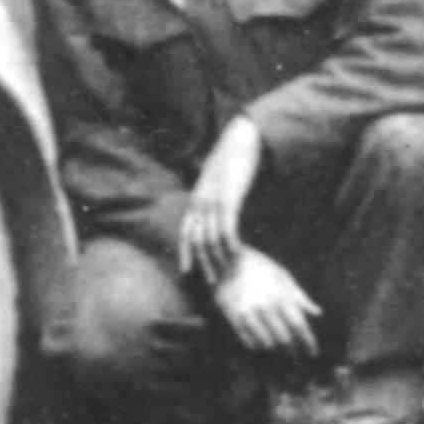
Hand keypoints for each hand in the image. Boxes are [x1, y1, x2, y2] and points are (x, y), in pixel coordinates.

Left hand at [180, 116, 263, 285]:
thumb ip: (213, 202)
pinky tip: (236, 253)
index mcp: (195, 201)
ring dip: (220, 258)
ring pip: (211, 238)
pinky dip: (230, 243)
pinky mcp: (228, 199)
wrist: (239, 142)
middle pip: (197, 241)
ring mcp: (212, 202)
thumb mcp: (216, 185)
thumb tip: (214, 219)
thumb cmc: (231, 165)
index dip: (185, 253)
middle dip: (204, 263)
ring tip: (229, 271)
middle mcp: (200, 203)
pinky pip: (226, 227)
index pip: (185, 233)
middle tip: (213, 281)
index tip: (186, 272)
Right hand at [210, 246, 322, 360]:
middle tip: (297, 353)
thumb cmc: (259, 266)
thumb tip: (318, 313)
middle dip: (294, 349)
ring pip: (267, 344)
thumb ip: (300, 297)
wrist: (227, 258)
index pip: (299, 325)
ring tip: (281, 349)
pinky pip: (249, 342)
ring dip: (277, 349)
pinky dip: (259, 346)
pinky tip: (264, 344)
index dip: (308, 342)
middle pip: (284, 338)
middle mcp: (265, 306)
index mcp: (280, 294)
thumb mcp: (283, 275)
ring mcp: (248, 313)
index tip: (314, 352)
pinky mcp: (233, 318)